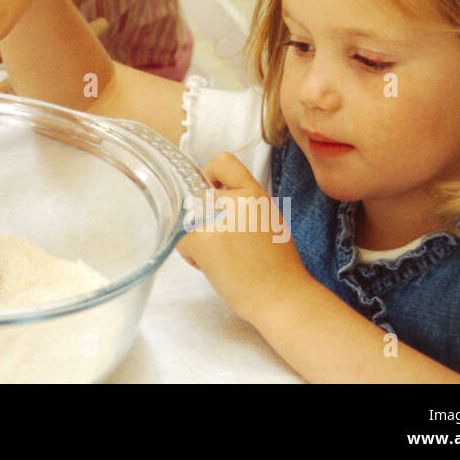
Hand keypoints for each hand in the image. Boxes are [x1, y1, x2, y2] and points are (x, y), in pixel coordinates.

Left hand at [176, 152, 313, 327]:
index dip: (210, 173)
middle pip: (197, 194)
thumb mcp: (267, 218)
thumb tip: (211, 192)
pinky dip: (190, 255)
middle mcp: (234, 201)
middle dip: (201, 215)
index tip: (212, 190)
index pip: (222, 161)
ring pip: (185, 217)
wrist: (281, 298)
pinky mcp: (201, 241)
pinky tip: (210, 266)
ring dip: (193, 234)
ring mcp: (215, 219)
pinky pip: (179, 239)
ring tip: (216, 254)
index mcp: (254, 193)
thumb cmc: (275, 265)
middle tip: (221, 240)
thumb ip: (242, 202)